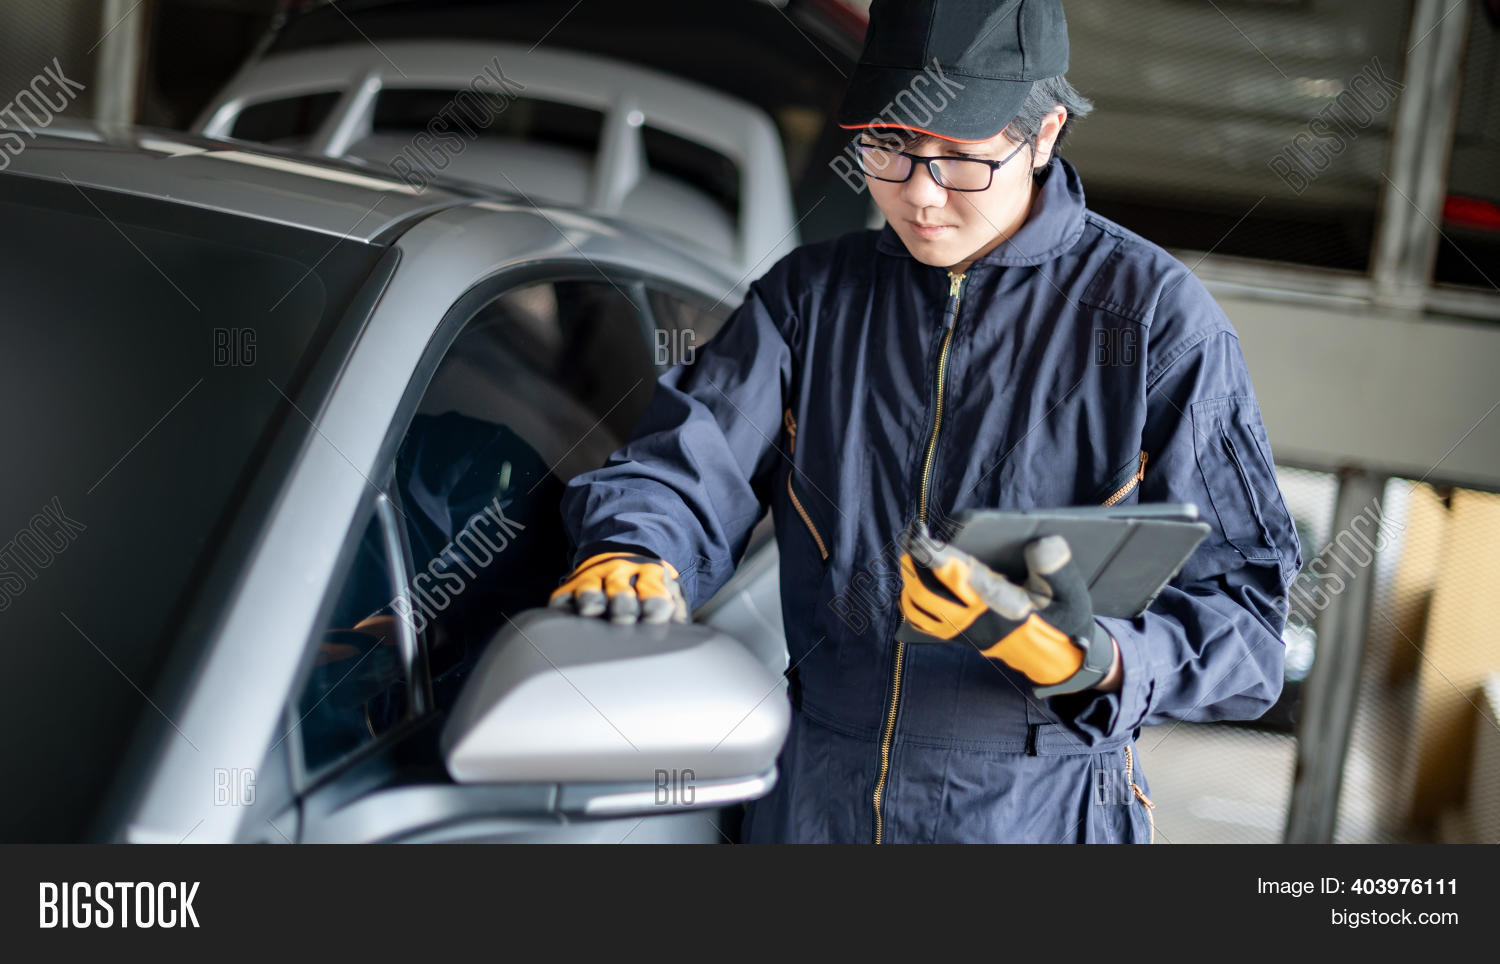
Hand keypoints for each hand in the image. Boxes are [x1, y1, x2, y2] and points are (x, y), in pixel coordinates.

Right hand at [548, 551, 688, 624]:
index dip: (654, 606)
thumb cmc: (647, 583)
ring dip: (592, 601)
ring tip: (593, 612)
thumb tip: (681, 631)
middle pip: (621, 592)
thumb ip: (677, 610)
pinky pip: (561, 600)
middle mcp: (620, 574)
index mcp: (650, 574)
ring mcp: (593, 579)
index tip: (653, 619)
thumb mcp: (667, 588)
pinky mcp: (570, 588)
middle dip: (623, 606)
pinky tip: (566, 622)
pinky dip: (562, 610)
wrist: (619, 553)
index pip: (653, 591)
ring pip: (589, 591)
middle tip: (625, 619)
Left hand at [898, 525, 1115, 696]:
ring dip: (909, 581)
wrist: (1057, 661)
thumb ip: (1056, 567)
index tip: (918, 535)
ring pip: (919, 609)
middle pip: (925, 592)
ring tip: (911, 557)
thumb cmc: (1062, 622)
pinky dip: (913, 603)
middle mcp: (973, 621)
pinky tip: (916, 585)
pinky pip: (924, 623)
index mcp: (997, 606)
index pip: (955, 576)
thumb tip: (1043, 541)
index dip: (932, 555)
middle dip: (913, 563)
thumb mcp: (1069, 594)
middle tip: (912, 537)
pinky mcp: (960, 638)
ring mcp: (963, 632)